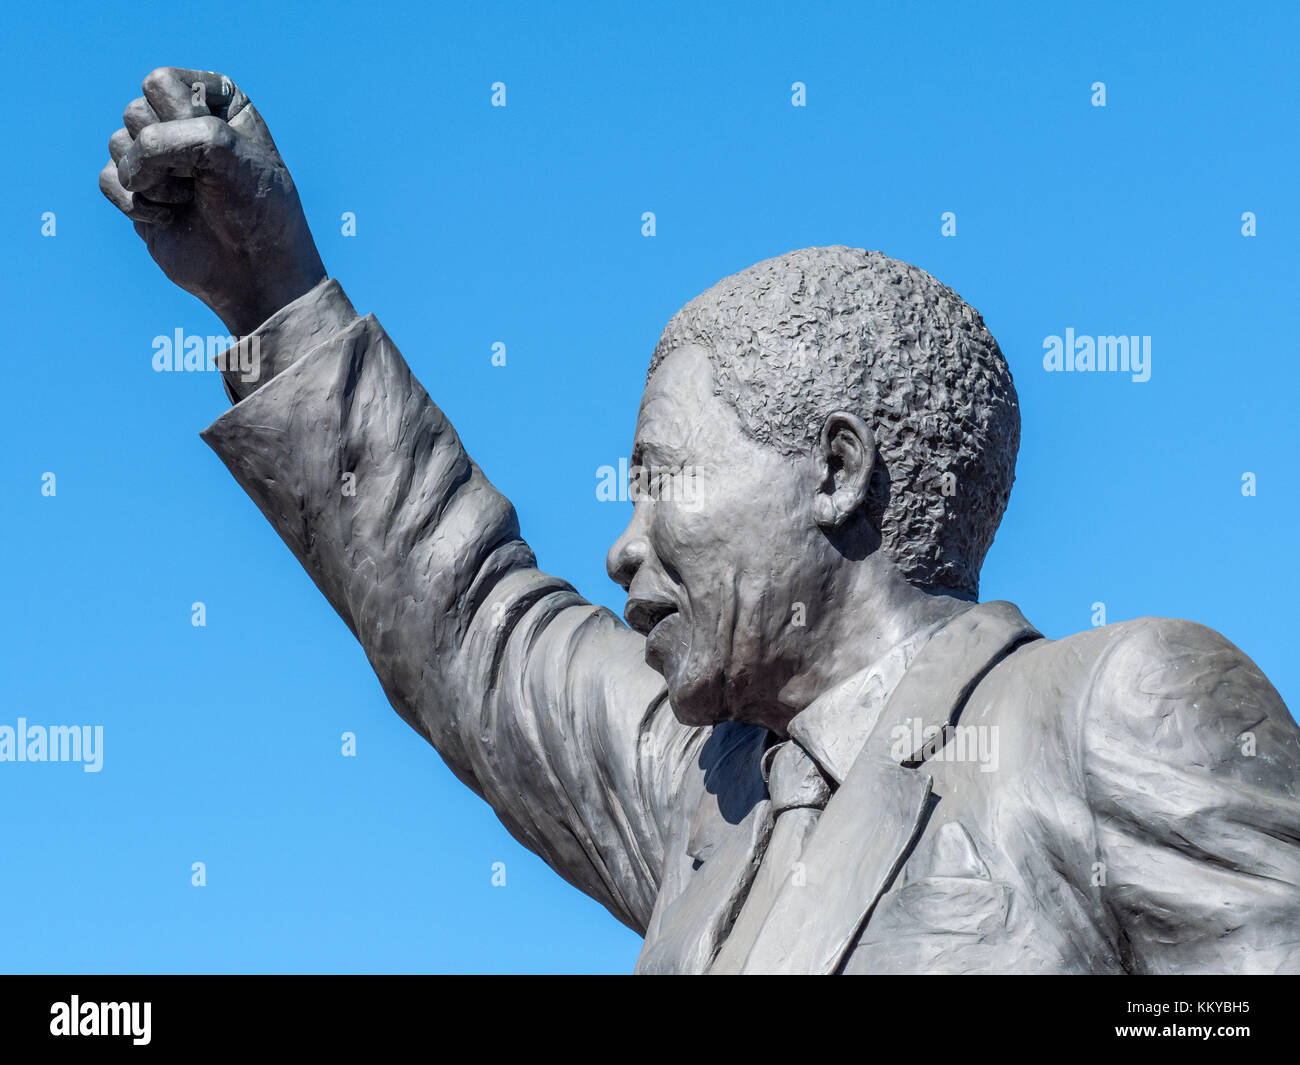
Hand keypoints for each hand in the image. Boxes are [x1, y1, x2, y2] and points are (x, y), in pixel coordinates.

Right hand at [100, 68, 325, 336]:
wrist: (256, 271)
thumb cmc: (254, 207)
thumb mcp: (223, 152)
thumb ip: (166, 138)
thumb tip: (124, 168)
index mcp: (213, 98)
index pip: (159, 83)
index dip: (182, 119)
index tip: (221, 151)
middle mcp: (183, 121)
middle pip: (135, 113)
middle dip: (168, 154)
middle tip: (204, 181)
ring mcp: (158, 157)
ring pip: (117, 144)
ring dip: (155, 181)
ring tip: (190, 200)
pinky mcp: (139, 191)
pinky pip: (108, 179)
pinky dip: (135, 203)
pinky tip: (169, 219)